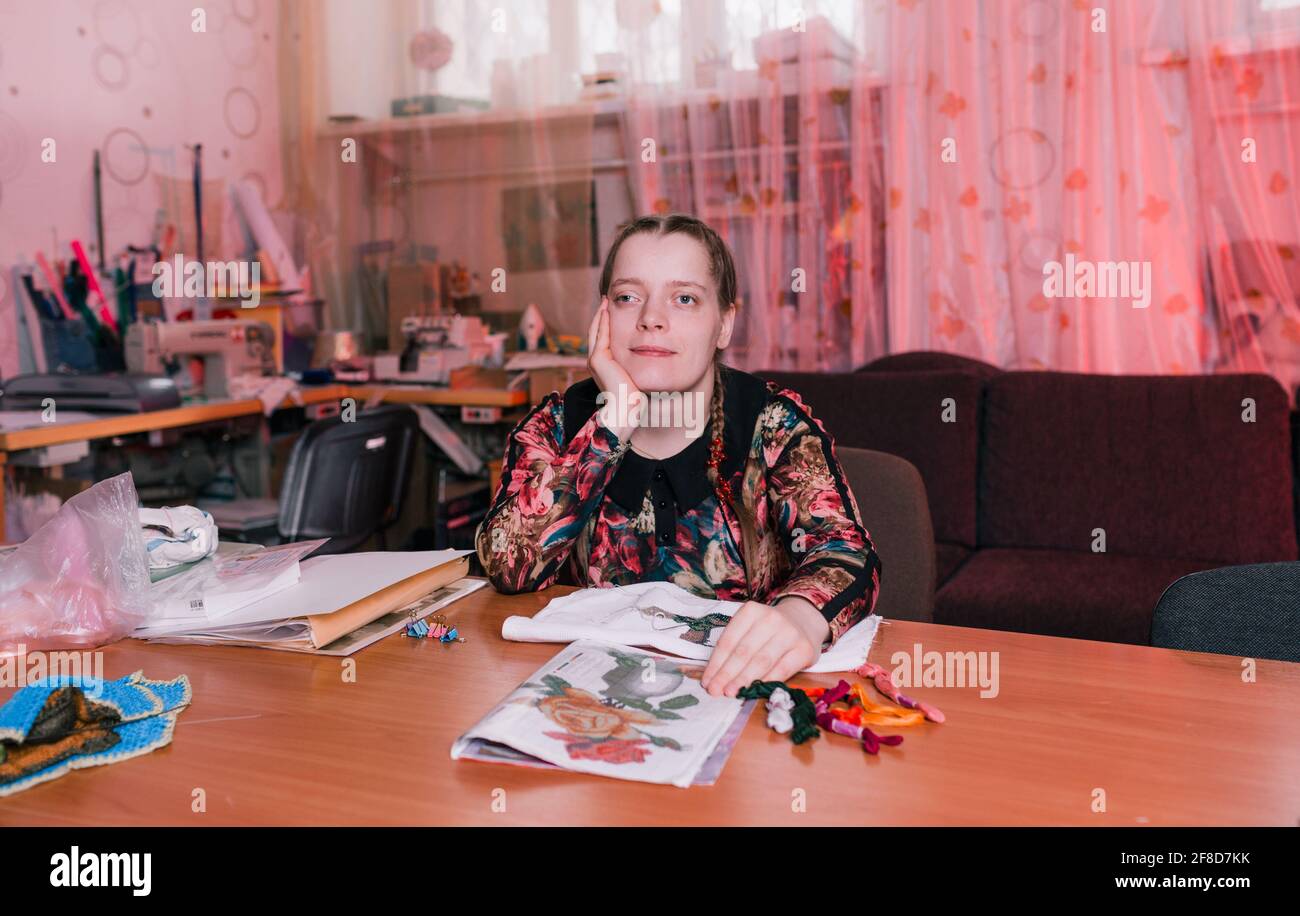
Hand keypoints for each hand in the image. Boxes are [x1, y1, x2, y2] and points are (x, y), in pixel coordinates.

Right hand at [586, 297, 643, 440]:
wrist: (628, 410)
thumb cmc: (636, 397)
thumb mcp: (636, 376)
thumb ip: (638, 365)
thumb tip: (654, 356)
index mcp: (604, 365)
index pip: (603, 338)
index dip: (606, 323)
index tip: (612, 309)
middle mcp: (595, 362)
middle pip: (596, 331)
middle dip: (601, 315)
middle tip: (606, 299)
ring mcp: (594, 360)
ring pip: (596, 330)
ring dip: (601, 314)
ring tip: (606, 300)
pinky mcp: (598, 359)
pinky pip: (601, 334)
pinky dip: (603, 320)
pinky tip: (608, 308)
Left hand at [700, 598, 829, 697]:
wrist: (804, 621)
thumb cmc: (770, 630)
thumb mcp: (751, 627)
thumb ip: (735, 646)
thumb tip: (715, 676)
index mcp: (751, 611)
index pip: (728, 641)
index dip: (716, 663)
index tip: (707, 681)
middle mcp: (771, 619)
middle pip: (743, 652)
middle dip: (727, 674)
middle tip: (715, 691)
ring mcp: (789, 633)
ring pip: (761, 661)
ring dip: (743, 679)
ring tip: (730, 692)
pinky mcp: (804, 649)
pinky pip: (782, 669)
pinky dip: (766, 681)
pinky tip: (754, 691)